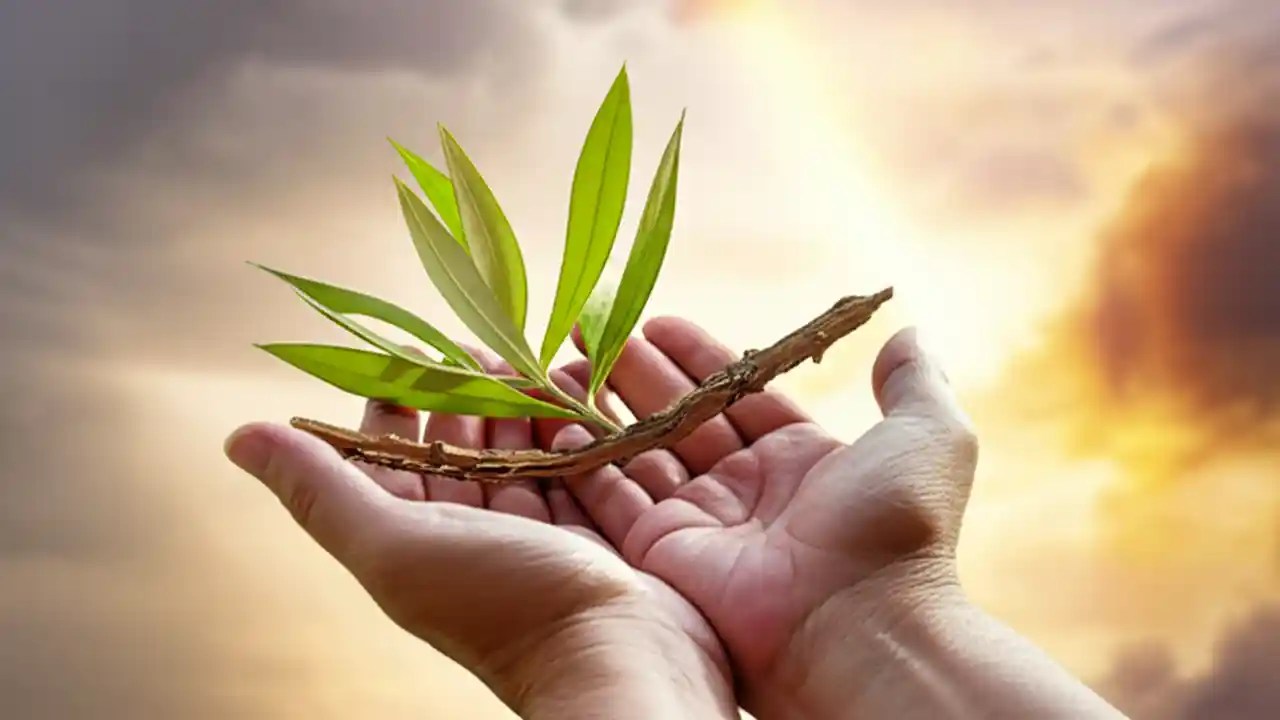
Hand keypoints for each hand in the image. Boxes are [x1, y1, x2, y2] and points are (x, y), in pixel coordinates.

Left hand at [224, 351, 735, 719]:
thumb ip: (322, 491)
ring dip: (516, 401)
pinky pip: (571, 462)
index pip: (385, 453)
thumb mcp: (397, 545)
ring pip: (515, 448)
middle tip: (478, 345)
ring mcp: (531, 531)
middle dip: (460, 391)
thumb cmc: (505, 606)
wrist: (622, 659)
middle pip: (455, 445)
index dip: (389, 399)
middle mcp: (468, 534)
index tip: (408, 346)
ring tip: (527, 358)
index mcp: (413, 538)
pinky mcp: (588, 526)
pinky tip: (575, 393)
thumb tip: (238, 437)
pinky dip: (568, 425)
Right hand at [560, 320, 1117, 717]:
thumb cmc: (895, 528)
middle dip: (637, 372)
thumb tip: (908, 331)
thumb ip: (913, 382)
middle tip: (592, 327)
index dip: (697, 356)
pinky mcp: (663, 555)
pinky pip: (615, 500)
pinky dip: (586, 464)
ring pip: (641, 453)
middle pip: (681, 417)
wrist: (858, 625)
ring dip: (603, 408)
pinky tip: (559, 420)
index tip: (654, 319)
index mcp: (801, 460)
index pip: (737, 394)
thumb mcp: (929, 436)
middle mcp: (747, 490)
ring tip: (564, 361)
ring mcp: (703, 524)